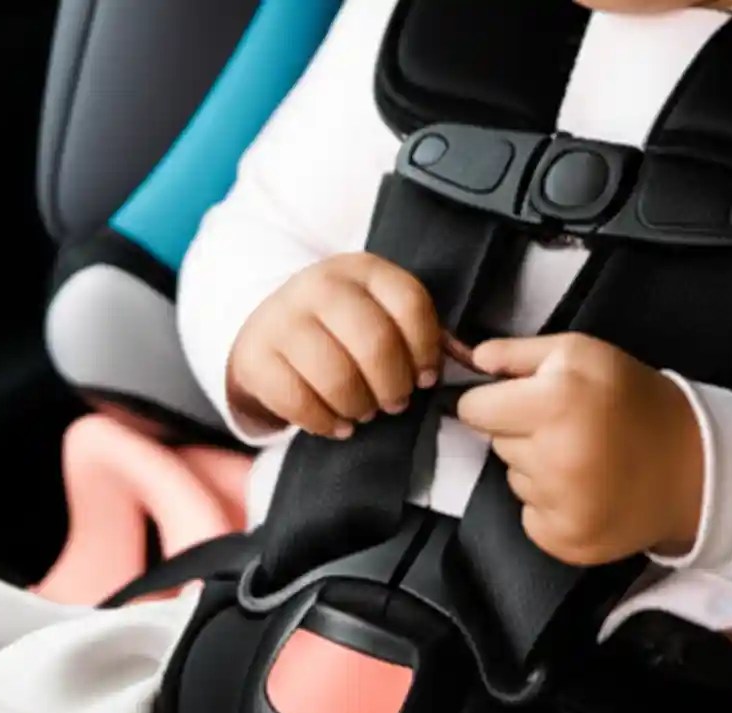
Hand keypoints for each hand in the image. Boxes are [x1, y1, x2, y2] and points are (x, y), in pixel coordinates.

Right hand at [227, 253, 441, 438]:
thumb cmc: (342, 331)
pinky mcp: (255, 356)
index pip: (409, 302)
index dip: (426, 349)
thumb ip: (425, 335)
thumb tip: (476, 360)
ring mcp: (281, 318)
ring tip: (363, 413)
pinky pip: (296, 399)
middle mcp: (318, 285)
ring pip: (335, 375)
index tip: (425, 378)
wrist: (266, 333)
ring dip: (359, 407)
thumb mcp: (381, 315)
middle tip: (395, 403)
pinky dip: (323, 422)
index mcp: (360, 269)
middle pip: (373, 341)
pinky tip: (336, 425)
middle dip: (393, 385)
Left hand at [457, 333, 704, 564]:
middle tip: (565, 428)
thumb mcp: (581, 353)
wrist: (694, 466)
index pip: (473, 409)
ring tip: (582, 458)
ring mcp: (560, 505)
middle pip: (494, 443)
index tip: (519, 401)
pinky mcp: (566, 540)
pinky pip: (529, 517)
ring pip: (513, 478)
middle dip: (519, 432)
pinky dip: (548, 505)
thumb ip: (518, 353)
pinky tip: (584, 490)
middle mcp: (554, 457)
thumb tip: (474, 360)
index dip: (492, 401)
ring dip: (536, 467)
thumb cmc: (632, 400)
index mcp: (554, 402)